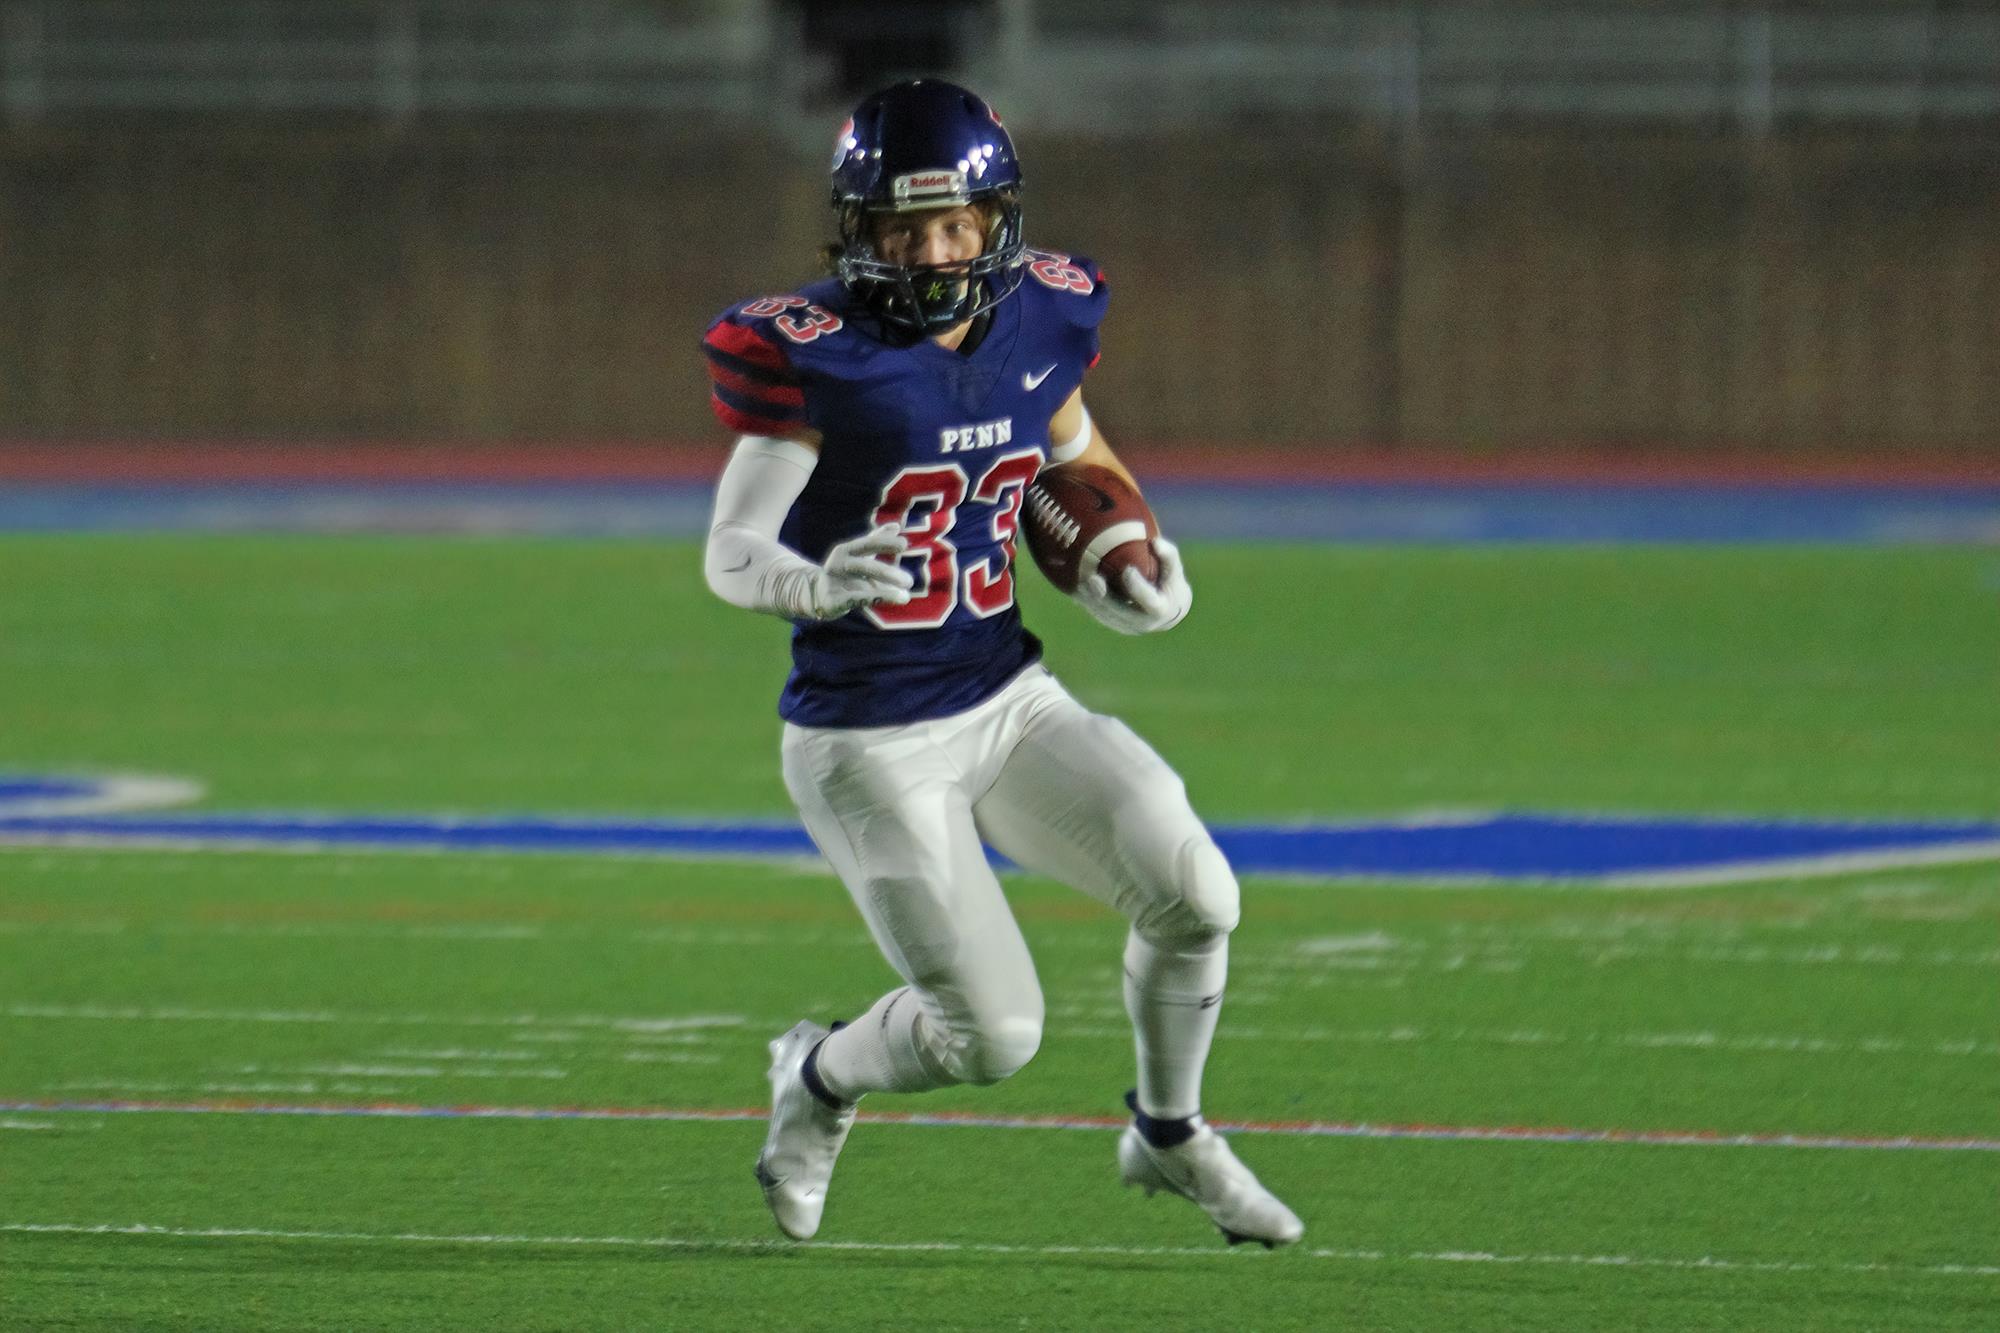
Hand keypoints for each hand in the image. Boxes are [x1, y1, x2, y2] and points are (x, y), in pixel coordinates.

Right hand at [809, 523, 915, 617]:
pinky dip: (875, 600)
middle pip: (865, 566)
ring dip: (884, 592)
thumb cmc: (846, 574)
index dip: (885, 543)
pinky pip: (856, 600)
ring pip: (861, 587)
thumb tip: (896, 526)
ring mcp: (834, 582)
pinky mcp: (833, 600)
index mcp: (847, 550)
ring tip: (905, 597)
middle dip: (887, 572)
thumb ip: (877, 541)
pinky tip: (891, 601)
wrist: (817, 595)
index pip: (867, 543)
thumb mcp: (861, 556)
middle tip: (909, 581)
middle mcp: (839, 563)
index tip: (904, 544)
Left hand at [1075, 536, 1191, 634]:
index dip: (1137, 586)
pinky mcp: (1114, 625)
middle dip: (1105, 597)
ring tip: (1079, 582)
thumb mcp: (1174, 569)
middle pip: (1121, 611)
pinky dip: (1087, 603)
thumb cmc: (1170, 583)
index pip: (1149, 600)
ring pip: (1106, 615)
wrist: (1166, 611)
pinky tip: (1075, 589)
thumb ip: (1167, 555)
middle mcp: (1143, 623)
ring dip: (1091, 600)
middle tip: (1091, 578)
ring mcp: (1127, 627)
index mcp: (1160, 609)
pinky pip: (1098, 615)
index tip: (1127, 569)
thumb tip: (1154, 541)